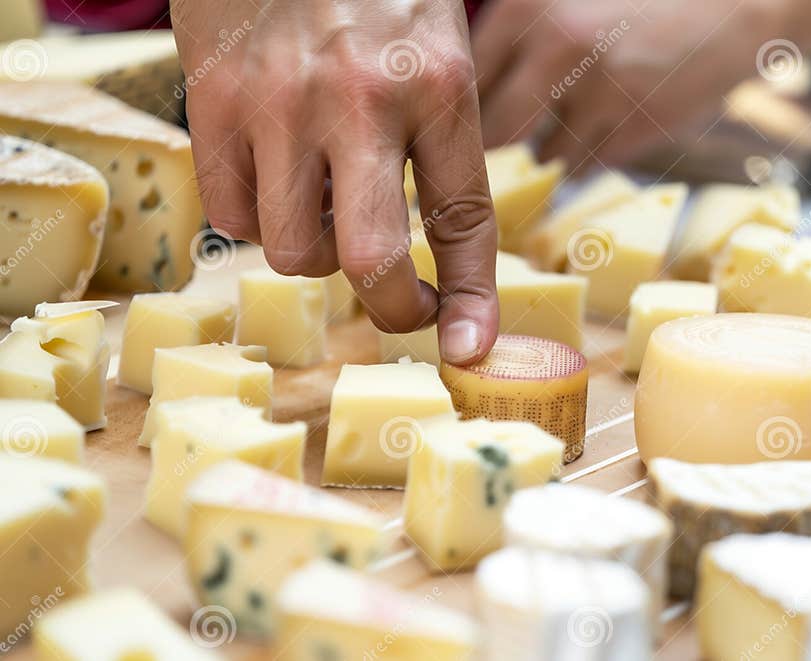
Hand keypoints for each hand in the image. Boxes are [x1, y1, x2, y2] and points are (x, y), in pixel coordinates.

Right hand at [172, 0, 498, 364]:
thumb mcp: (438, 46)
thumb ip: (438, 140)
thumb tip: (432, 250)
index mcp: (438, 84)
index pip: (463, 219)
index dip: (469, 298)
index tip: (468, 347)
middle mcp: (361, 101)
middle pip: (368, 261)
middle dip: (392, 307)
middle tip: (401, 305)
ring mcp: (279, 105)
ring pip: (294, 252)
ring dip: (319, 252)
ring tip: (330, 203)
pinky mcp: (213, 102)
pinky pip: (234, 216)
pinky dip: (261, 218)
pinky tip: (278, 177)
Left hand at [473, 0, 789, 167]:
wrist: (735, 4)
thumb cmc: (635, 0)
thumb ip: (514, 31)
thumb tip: (456, 86)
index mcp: (529, 7)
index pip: (464, 81)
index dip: (461, 107)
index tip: (464, 119)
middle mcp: (557, 48)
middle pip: (493, 131)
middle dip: (499, 139)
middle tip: (513, 130)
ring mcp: (599, 94)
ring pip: (541, 154)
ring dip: (549, 144)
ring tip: (578, 107)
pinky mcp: (633, 132)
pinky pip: (581, 166)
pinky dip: (586, 153)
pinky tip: (608, 119)